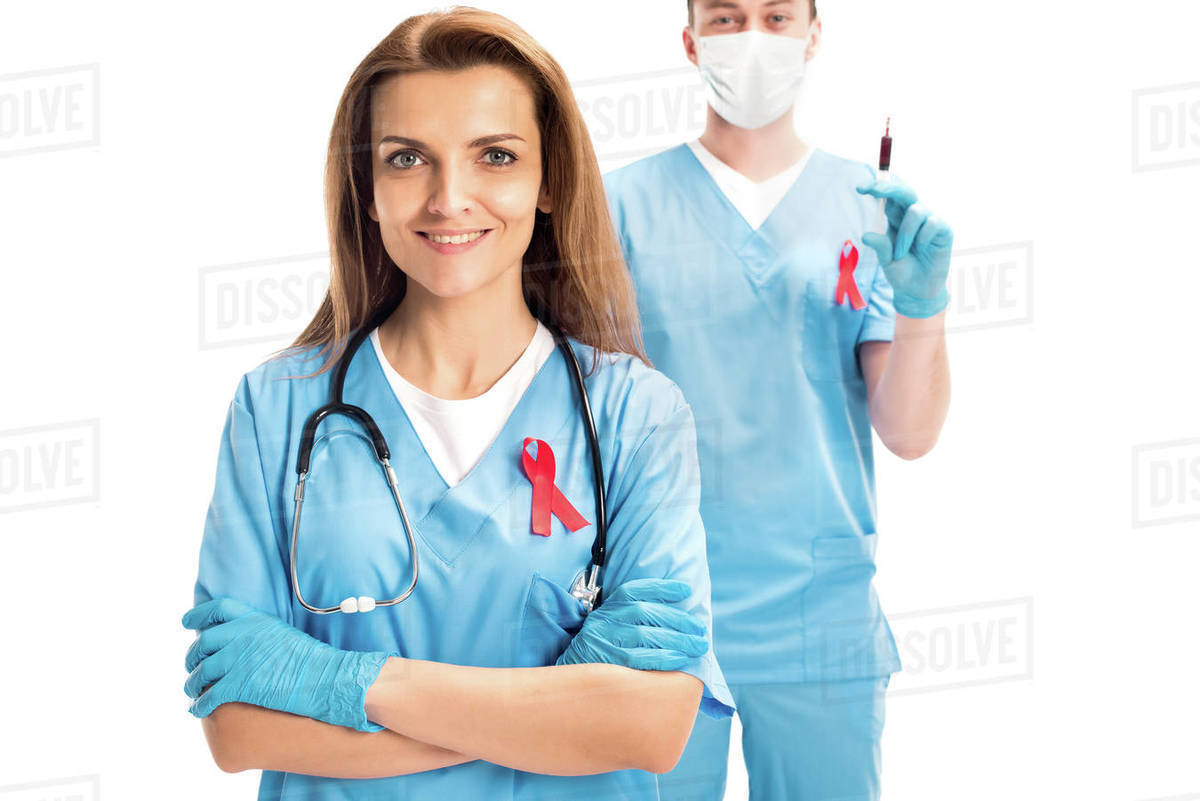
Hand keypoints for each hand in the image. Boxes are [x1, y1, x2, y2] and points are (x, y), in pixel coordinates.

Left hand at [181, 598, 395, 731]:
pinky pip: (209, 696)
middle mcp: (242, 635)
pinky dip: (199, 705)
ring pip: (202, 671)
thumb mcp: (282, 633)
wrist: (325, 676)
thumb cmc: (310, 659)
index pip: (218, 608)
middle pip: (203, 642)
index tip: (186, 622)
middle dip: (192, 656)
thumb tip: (240, 644)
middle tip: (191, 666)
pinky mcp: (240, 685)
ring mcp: (239, 659)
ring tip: (192, 691)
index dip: (199, 614)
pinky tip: (198, 710)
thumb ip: (258, 633)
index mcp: (255, 619)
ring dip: (192, 683)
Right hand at [556, 578, 709, 670]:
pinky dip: (662, 657)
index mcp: (609, 605)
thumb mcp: (614, 624)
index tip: (686, 590)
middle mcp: (604, 618)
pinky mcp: (605, 662)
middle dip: (678, 620)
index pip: (635, 590)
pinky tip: (680, 659)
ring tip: (698, 647)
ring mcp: (603, 639)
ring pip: (644, 635)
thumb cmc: (606, 647)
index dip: (662, 588)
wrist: (573, 671)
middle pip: (645, 612)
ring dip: (676, 640)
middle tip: (701, 630)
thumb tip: (680, 617)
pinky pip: (638, 658)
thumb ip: (637, 616)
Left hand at [855, 176, 952, 318]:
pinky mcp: (943, 230)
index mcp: (896, 219)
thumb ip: (880, 247)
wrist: (918, 291)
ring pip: (916, 210)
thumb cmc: (901, 272)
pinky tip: (922, 248)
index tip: (860, 188)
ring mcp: (929, 221)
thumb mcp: (886, 261)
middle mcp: (912, 216)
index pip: (888, 198)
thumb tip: (866, 236)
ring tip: (899, 254)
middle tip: (874, 191)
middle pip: (904, 192)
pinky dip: (922, 237)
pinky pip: (932, 223)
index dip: (877, 188)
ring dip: (905, 233)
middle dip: (889, 188)